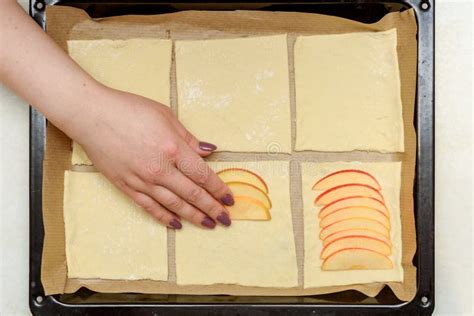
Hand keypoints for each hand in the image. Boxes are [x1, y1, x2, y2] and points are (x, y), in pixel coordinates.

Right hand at [71, 87, 233, 228]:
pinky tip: (177, 224)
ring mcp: (142, 180)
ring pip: (174, 205)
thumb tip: (209, 152)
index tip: (230, 198)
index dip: (219, 189)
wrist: (92, 115)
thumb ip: (188, 138)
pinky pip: (149, 207)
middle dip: (212, 208)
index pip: (203, 175)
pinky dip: (164, 217)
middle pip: (192, 194)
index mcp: (173, 148)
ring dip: (194, 217)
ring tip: (209, 225)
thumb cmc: (129, 110)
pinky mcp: (126, 186)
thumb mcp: (166, 116)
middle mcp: (160, 169)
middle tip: (226, 219)